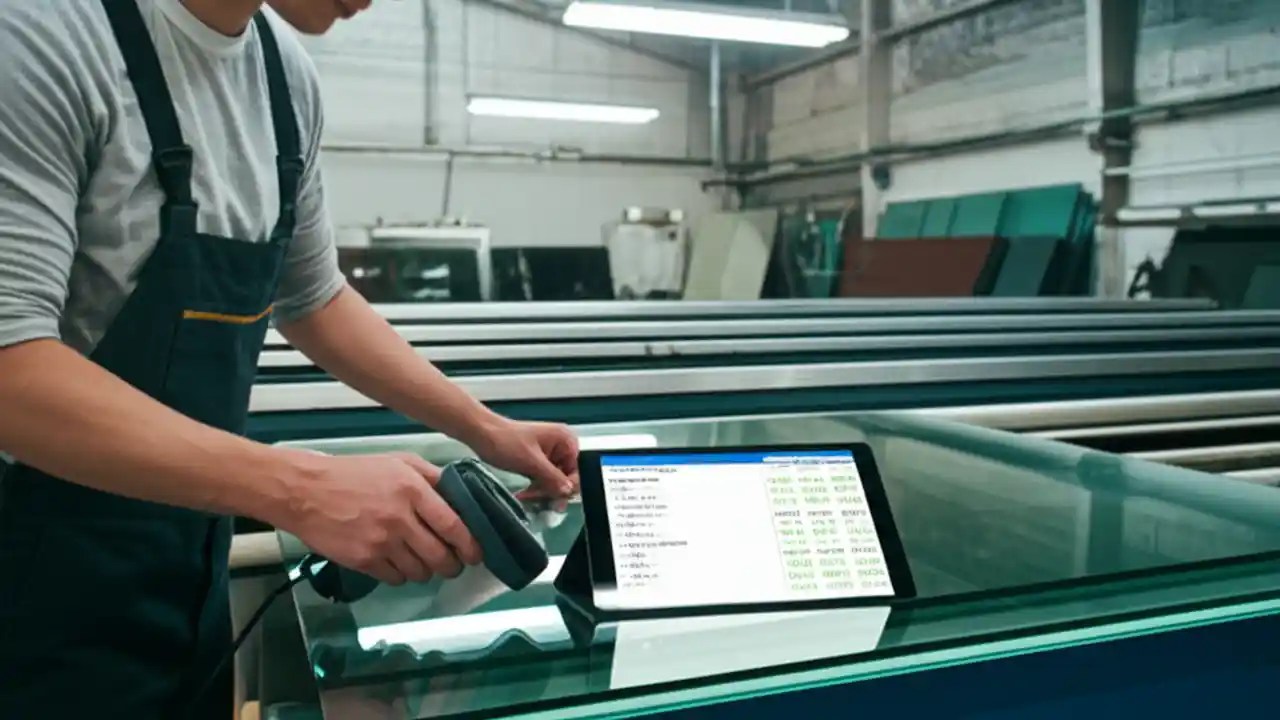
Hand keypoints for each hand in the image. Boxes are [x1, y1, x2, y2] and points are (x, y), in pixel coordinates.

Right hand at [272, 451, 483, 585]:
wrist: (305, 491)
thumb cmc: (355, 474)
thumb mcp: (399, 462)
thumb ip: (432, 477)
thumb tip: (461, 496)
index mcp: (413, 490)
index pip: (454, 526)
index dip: (470, 546)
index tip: (476, 554)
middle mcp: (400, 517)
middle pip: (441, 557)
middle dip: (451, 566)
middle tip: (451, 564)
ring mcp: (381, 541)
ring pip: (420, 572)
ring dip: (425, 571)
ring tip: (420, 560)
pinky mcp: (363, 560)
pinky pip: (395, 578)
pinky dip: (401, 574)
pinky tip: (395, 562)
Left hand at [471, 419, 579, 498]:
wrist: (482, 434)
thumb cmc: (504, 439)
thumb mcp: (531, 462)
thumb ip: (553, 478)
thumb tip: (568, 491)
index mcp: (565, 439)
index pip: (577, 469)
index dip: (567, 486)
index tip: (556, 499)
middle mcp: (560, 445)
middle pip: (566, 476)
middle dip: (552, 490)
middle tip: (538, 500)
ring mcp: (549, 453)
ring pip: (554, 480)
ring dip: (542, 491)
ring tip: (527, 496)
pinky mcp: (538, 460)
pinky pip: (544, 478)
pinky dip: (536, 487)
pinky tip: (526, 494)